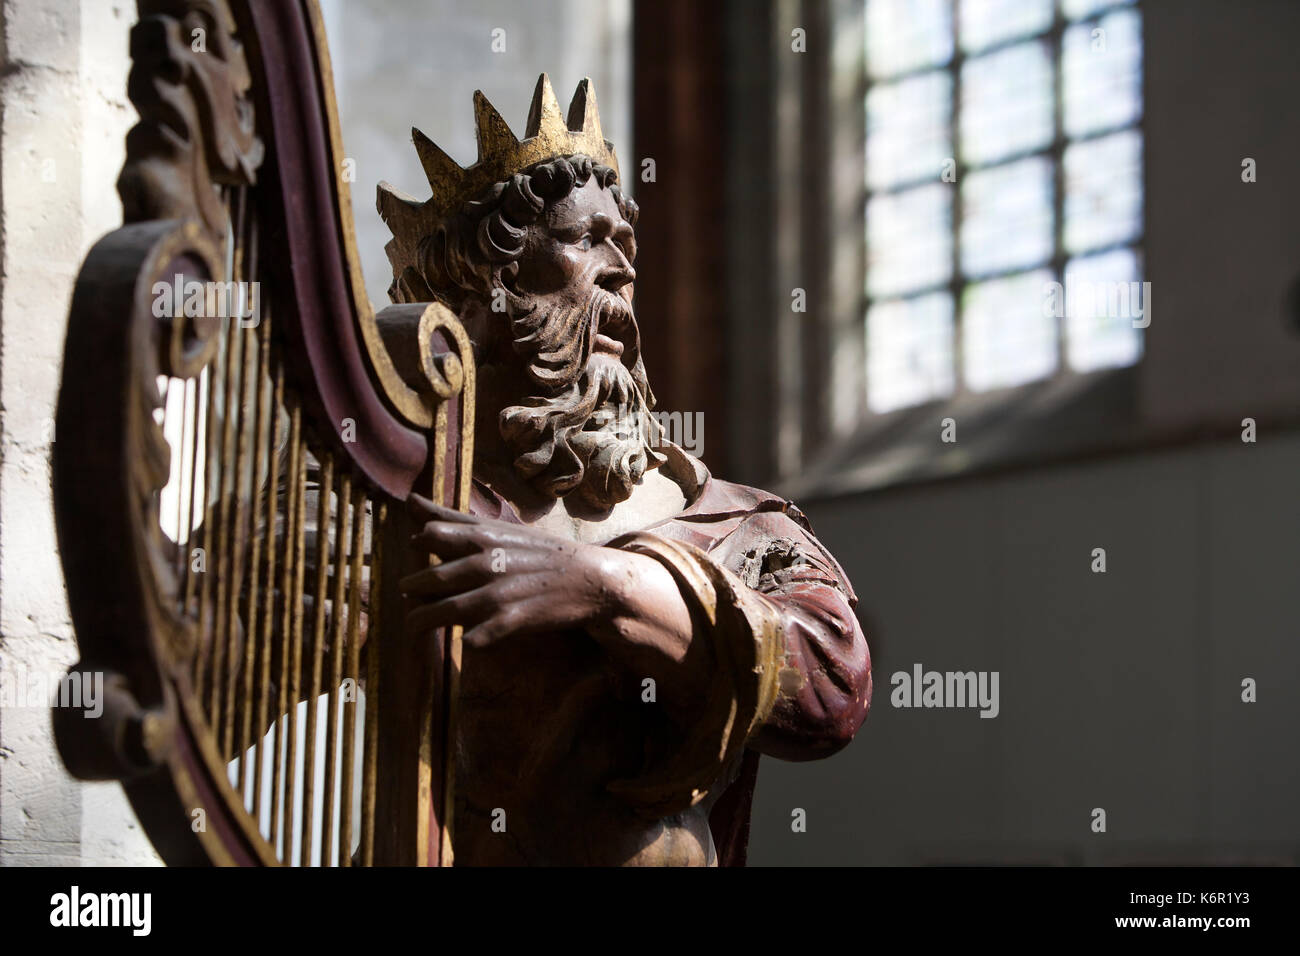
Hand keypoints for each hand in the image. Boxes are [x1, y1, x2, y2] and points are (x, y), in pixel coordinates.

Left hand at [400, 494, 616, 647]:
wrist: (590, 579)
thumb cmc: (539, 552)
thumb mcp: (498, 528)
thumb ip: (452, 518)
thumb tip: (409, 502)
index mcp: (482, 537)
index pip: (430, 535)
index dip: (418, 548)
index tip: (416, 557)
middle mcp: (486, 563)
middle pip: (427, 579)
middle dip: (410, 590)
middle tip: (407, 595)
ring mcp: (497, 594)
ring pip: (441, 613)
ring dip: (422, 621)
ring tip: (416, 624)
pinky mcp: (510, 622)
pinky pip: (472, 640)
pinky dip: (464, 641)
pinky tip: (464, 638)